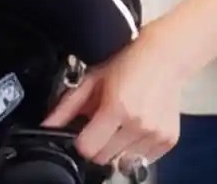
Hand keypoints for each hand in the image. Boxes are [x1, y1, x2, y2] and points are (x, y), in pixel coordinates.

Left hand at [43, 24, 188, 165]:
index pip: (88, 149)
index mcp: (118, 108)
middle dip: (98, 144)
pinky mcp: (168, 140)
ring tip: (122, 122)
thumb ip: (68, 105)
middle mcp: (139, 125)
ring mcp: (156, 134)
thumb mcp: (93, 78)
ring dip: (118, 146)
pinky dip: (136, 148)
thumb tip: (48, 124)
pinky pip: (143, 159)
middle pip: (103, 158)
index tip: (83, 130)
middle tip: (104, 122)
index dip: (80, 141)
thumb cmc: (129, 61)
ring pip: (123, 161)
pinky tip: (136, 126)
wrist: (166, 55)